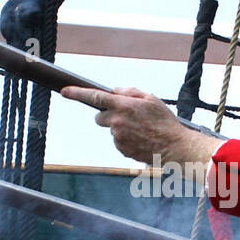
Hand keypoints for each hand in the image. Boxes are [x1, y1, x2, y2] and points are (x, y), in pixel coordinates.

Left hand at [60, 85, 220, 168]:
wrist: (174, 147)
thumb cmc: (165, 122)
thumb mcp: (151, 99)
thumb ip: (130, 92)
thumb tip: (115, 92)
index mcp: (124, 105)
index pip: (95, 96)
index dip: (77, 93)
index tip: (65, 91)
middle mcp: (117, 121)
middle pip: (99, 116)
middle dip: (108, 115)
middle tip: (126, 117)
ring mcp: (118, 137)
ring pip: (110, 129)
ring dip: (120, 128)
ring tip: (140, 129)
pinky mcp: (121, 149)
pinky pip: (117, 140)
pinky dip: (125, 139)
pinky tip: (139, 138)